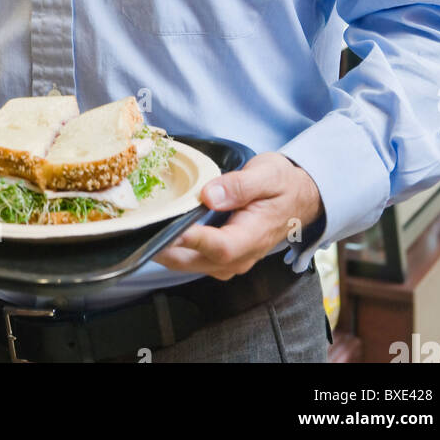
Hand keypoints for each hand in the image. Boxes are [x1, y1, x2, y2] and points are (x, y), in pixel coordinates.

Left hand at [152, 152, 323, 280]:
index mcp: (254, 235)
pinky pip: (195, 259)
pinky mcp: (223, 256)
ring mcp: (231, 260)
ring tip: (140, 233)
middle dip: (167, 250)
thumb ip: (240, 186)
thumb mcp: (267, 175)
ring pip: (192, 264)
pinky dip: (175, 249)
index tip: (169, 229)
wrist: (300, 198)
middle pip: (198, 261)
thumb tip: (209, 195)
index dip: (194, 240)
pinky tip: (158, 232)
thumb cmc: (284, 183)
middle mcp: (241, 256)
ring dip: (166, 252)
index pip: (221, 246)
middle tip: (138, 233)